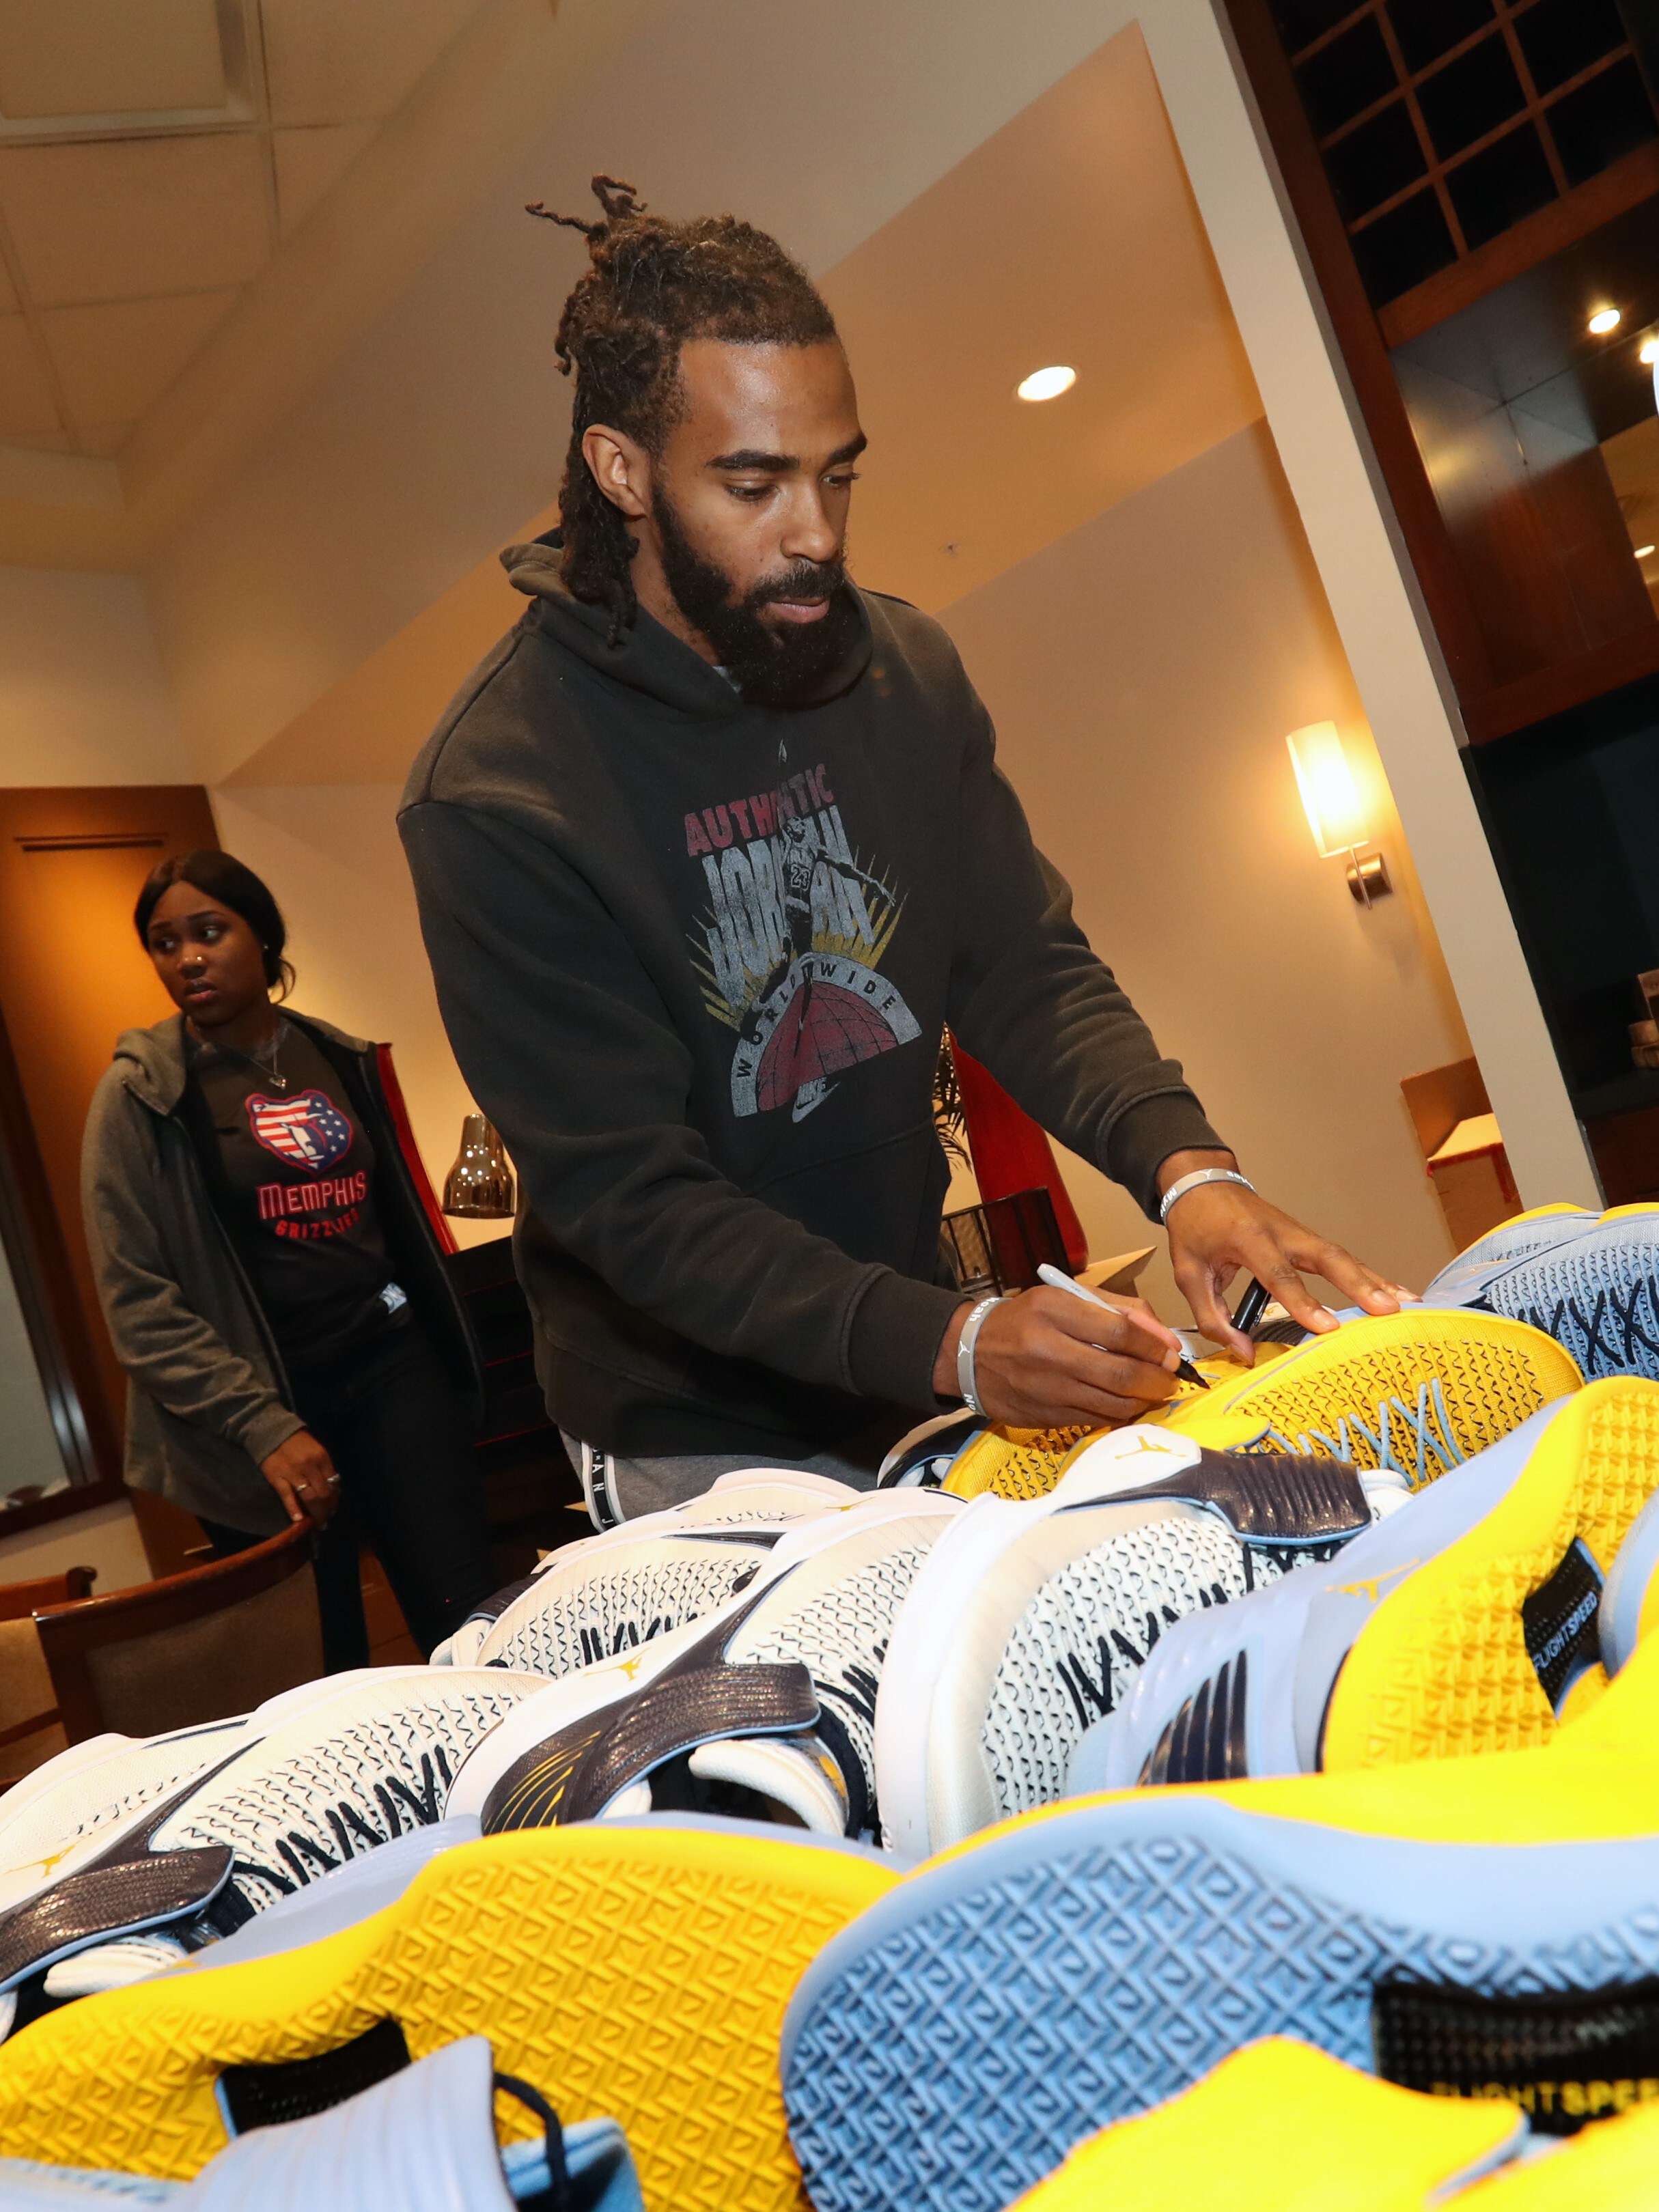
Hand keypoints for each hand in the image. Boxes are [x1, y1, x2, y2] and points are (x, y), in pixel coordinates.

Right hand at [259, 1430, 339, 1528]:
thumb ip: (324, 1468)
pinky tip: (298, 1520)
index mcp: (322, 1457)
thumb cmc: (296, 1441)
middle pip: (323, 1493)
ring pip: (309, 1497)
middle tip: (325, 1519)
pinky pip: (287, 1496)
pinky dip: (293, 1509)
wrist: (270, 1431)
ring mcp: (293, 1472)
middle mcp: (310, 1466)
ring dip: (315, 1513)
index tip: (334, 1508)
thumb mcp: (316, 1450)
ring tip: (317, 1523)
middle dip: (326, 1509)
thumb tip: (334, 1489)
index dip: (335, 1498)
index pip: (333, 1483)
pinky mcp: (277, 1478)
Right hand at [932, 1286, 1183, 1428]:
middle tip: (1172, 1380)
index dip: (1155, 1347)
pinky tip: (1127, 1404)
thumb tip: (1165, 1338)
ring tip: (1154, 1392)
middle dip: (1157, 1381)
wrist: (970, 1354)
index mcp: (1053, 1311)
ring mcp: (1045, 1389)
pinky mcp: (1044, 1417)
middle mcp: (1047, 1351)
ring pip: (1112, 1404)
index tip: (1172, 1355)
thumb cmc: (1027, 1318)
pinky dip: (1119, 1414)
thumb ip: (1119, 1309)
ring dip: (1144, 1402)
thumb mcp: (1067, 1297)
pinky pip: (1095, 1420)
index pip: (1119, 1332)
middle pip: (1120, 1374)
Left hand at [1159, 1150, 1414, 1361]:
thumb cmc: (1195, 1228)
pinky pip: (1340, 1257)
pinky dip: (1367, 1275)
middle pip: (1327, 1257)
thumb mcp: (1189, 1273)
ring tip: (1406, 1305)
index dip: (1304, 1302)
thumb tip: (1243, 1353)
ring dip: (1374, 1280)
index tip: (1328, 1328)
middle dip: (1359, 1284)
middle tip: (1386, 1311)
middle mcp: (1281, 1232)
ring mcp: (1298, 1232)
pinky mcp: (1306, 1239)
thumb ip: (1212, 1315)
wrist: (1202, 1183)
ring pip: (1342, 1255)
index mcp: (1248, 1238)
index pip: (1279, 1274)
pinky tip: (1392, 1293)